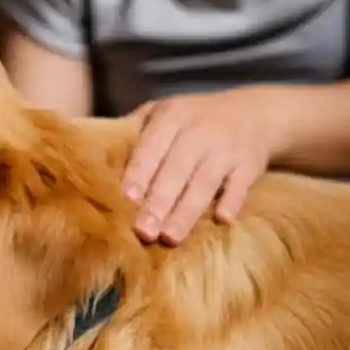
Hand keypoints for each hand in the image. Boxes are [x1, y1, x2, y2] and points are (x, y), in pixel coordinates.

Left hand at [122, 89, 285, 244]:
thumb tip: (96, 159)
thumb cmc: (194, 120)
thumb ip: (135, 131)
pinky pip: (240, 185)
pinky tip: (223, 220)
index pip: (151, 148)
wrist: (253, 113)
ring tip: (170, 237)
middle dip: (159, 203)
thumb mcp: (165, 112)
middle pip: (175, 171)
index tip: (127, 199)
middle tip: (143, 232)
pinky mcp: (250, 164)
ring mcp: (225, 148)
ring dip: (187, 211)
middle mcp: (198, 131)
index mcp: (171, 118)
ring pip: (204, 183)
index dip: (139, 174)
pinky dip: (233, 201)